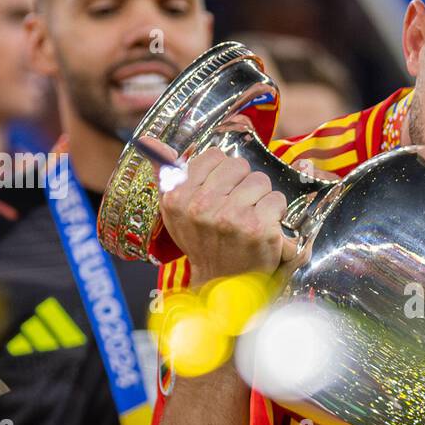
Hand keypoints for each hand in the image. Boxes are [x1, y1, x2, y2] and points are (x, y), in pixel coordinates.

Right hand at [146, 137, 295, 282]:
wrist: (221, 284)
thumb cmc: (201, 243)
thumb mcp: (175, 210)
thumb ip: (166, 174)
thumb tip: (148, 140)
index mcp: (178, 196)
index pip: (214, 156)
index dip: (223, 173)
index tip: (221, 192)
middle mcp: (202, 206)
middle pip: (240, 166)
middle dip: (243, 185)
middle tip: (237, 209)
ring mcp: (231, 217)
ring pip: (261, 181)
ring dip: (261, 199)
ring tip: (250, 219)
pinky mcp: (258, 228)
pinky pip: (277, 200)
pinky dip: (276, 213)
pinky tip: (264, 228)